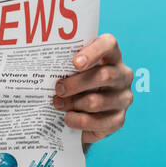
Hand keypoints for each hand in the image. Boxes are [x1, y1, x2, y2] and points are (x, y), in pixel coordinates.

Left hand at [51, 33, 133, 152]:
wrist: (84, 113)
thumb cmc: (75, 83)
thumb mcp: (71, 70)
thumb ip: (64, 64)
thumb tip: (42, 65)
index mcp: (111, 56)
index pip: (109, 45)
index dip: (93, 52)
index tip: (75, 63)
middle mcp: (123, 75)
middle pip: (103, 75)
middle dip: (76, 83)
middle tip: (58, 88)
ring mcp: (123, 98)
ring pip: (97, 101)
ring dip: (74, 104)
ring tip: (58, 104)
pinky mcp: (119, 119)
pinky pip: (98, 122)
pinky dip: (79, 121)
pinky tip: (68, 118)